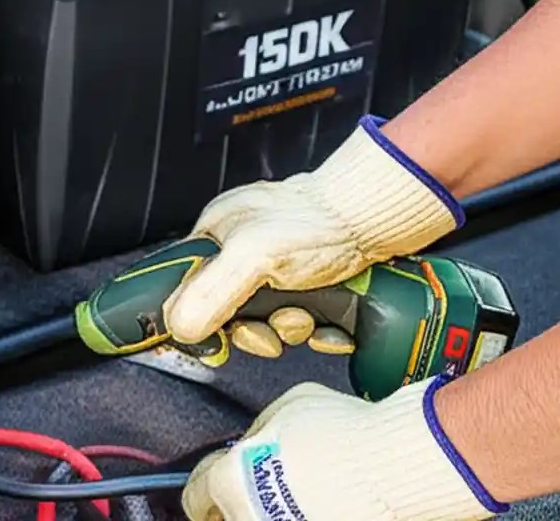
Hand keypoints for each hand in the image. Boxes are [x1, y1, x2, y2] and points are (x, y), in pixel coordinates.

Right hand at [163, 116, 464, 352]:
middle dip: (256, 329)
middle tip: (273, 330)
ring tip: (308, 318)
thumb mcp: (251, 258)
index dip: (199, 318)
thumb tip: (179, 328)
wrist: (380, 217)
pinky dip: (320, 332)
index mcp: (218, 234)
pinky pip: (307, 322)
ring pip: (272, 321)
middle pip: (232, 312)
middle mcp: (246, 250)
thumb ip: (210, 295)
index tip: (217, 342)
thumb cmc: (317, 222)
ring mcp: (283, 269)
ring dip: (290, 330)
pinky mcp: (317, 285)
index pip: (188, 287)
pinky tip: (330, 327)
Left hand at [182, 378, 508, 520]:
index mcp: (232, 481)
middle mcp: (251, 517)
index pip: (196, 494)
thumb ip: (258, 429)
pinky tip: (322, 507)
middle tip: (253, 494)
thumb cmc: (346, 429)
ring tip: (299, 498)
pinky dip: (303, 515)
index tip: (204, 494)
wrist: (398, 460)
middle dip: (234, 506)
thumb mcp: (286, 406)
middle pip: (226, 518)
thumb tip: (253, 440)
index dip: (200, 490)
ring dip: (269, 513)